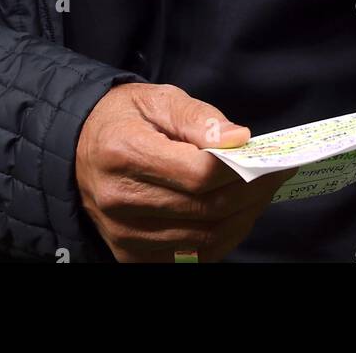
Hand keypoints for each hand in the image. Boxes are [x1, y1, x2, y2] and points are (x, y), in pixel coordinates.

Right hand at [75, 82, 296, 262]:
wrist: (79, 149)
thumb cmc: (124, 118)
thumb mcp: (158, 99)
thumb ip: (198, 118)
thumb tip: (239, 139)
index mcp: (123, 153)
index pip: (197, 173)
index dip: (241, 169)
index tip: (270, 157)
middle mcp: (119, 200)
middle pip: (204, 209)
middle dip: (251, 194)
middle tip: (275, 174)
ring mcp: (123, 234)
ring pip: (202, 239)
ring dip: (242, 218)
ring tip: (260, 192)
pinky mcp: (130, 255)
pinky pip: (190, 257)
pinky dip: (221, 238)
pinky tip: (236, 214)